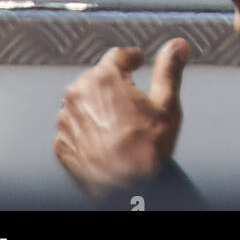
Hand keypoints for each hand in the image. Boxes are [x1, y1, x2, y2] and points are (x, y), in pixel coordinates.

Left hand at [54, 39, 189, 199]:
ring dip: (98, 105)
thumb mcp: (167, 105)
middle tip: (132, 99)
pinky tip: (103, 139)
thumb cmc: (146, 152)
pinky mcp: (62, 143)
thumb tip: (178, 46)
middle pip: (98, 77)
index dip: (131, 57)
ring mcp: (67, 120)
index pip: (117, 55)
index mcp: (104, 78)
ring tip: (118, 123)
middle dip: (115, 84)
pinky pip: (74, 126)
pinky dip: (86, 128)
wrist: (126, 193)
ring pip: (83, 101)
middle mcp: (79, 94)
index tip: (137, 61)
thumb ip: (170, 69)